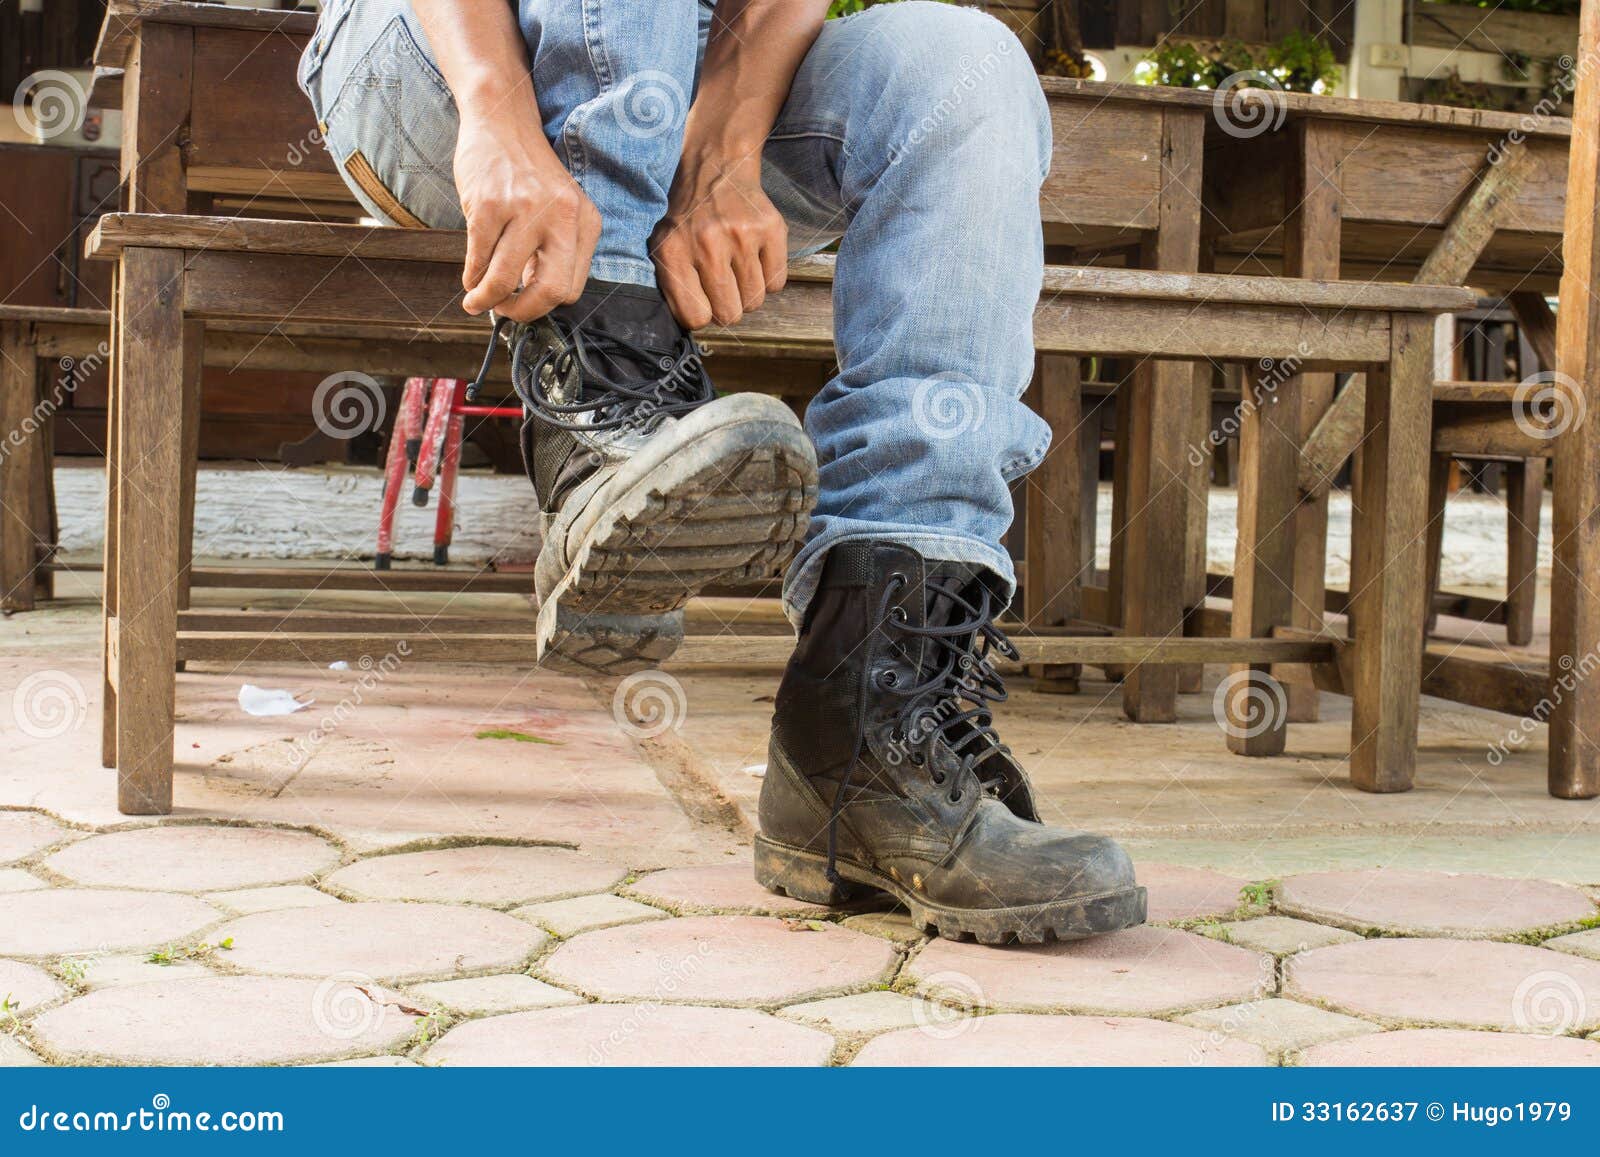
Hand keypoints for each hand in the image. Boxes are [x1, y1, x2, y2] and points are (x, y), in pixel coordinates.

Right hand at [454, 109, 601, 320]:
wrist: (501, 122)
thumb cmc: (528, 173)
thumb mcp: (559, 209)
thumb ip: (552, 252)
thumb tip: (530, 300)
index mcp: (585, 222)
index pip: (571, 288)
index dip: (544, 305)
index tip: (525, 304)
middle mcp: (563, 217)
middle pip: (550, 292)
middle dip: (522, 313)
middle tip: (503, 312)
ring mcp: (525, 210)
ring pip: (505, 280)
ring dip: (485, 299)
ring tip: (475, 300)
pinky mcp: (489, 205)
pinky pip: (478, 259)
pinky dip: (471, 276)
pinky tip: (469, 276)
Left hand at [652, 151, 786, 328]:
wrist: (716, 167)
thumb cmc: (688, 217)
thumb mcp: (664, 246)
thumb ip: (673, 286)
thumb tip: (695, 325)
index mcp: (674, 252)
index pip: (696, 318)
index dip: (702, 314)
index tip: (702, 301)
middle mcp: (707, 244)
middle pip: (729, 315)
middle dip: (727, 307)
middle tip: (722, 285)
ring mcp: (742, 235)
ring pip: (754, 301)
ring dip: (747, 292)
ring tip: (737, 268)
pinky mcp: (771, 229)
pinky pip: (777, 283)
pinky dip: (768, 278)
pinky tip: (755, 258)